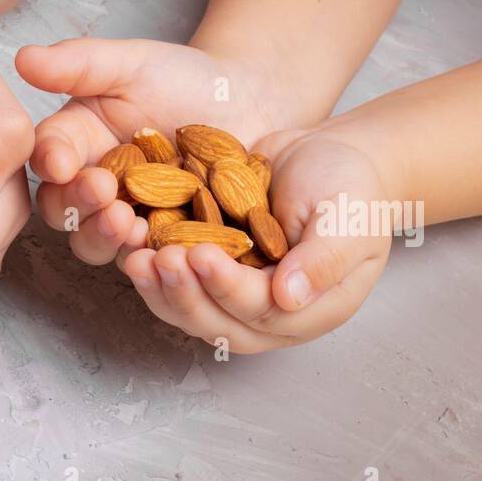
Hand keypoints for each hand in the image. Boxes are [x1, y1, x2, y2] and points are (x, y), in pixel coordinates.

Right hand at [15, 38, 298, 264]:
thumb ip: (79, 63)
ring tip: (130, 223)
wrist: (248, 107)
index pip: (49, 158)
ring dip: (106, 237)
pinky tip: (163, 249)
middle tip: (103, 193)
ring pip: (95, 243)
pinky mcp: (156, 248)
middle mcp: (88, 190)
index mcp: (73, 146)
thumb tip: (24, 57)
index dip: (51, 162)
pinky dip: (148, 258)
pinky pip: (144, 261)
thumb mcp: (131, 63)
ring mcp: (122, 222)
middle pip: (64, 211)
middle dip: (79, 205)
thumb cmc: (184, 80)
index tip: (61, 163)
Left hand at [119, 129, 393, 352]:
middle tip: (156, 260)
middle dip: (182, 293)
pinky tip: (129, 243)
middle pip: (215, 321)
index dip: (226, 287)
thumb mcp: (349, 219)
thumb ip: (323, 259)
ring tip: (134, 257)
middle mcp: (267, 315)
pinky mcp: (209, 273)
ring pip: (188, 308)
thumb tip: (288, 297)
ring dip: (158, 287)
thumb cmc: (353, 189)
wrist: (332, 159)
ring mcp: (234, 296)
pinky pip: (175, 280)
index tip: (200, 255)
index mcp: (308, 311)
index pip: (259, 312)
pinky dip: (151, 266)